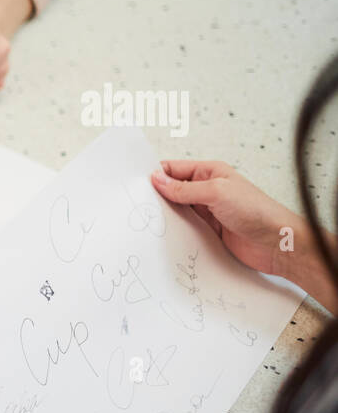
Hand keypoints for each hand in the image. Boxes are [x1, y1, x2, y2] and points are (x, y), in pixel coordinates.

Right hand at [150, 160, 335, 310]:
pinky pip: (183, 228)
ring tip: (145, 219)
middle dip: (155, 196)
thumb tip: (157, 179)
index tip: (136, 184)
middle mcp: (207, 190)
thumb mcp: (217, 192)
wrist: (277, 243)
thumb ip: (184, 188)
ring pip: (176, 210)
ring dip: (164, 215)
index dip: (155, 175)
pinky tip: (162, 234)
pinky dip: (172, 230)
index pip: (174, 169)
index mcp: (210, 173)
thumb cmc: (257, 212)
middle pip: (172, 190)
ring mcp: (207, 211)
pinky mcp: (207, 231)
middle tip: (136, 204)